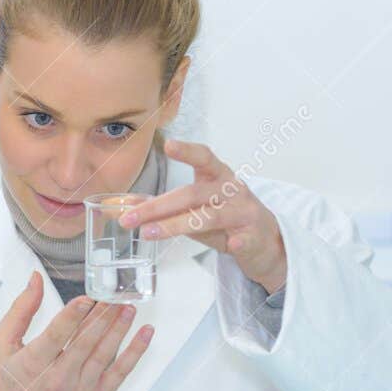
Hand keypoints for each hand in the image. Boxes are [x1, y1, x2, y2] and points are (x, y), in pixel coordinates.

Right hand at [0, 274, 153, 390]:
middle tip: (116, 293)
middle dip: (103, 315)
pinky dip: (135, 351)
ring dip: (120, 328)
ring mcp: (82, 389)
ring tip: (129, 306)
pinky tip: (145, 332)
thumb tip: (36, 280)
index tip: (86, 298)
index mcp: (32, 364)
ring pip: (105, 353)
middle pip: (85, 341)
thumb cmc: (12, 386)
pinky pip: (121, 371)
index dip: (72, 316)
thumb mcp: (1, 347)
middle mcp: (58, 378)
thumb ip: (19, 311)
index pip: (55, 336)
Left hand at [120, 139, 286, 293]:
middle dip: (157, 206)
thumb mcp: (194, 209)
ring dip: (176, 225)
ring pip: (209, 217)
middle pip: (192, 194)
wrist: (265, 241)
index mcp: (218, 177)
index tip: (168, 145)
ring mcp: (244, 213)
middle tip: (129, 218)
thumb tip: (127, 205)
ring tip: (148, 233)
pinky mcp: (253, 237)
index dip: (187, 151)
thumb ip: (164, 206)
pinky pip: (244, 239)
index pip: (204, 158)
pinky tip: (230, 245)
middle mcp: (232, 190)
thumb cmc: (225, 219)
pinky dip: (237, 241)